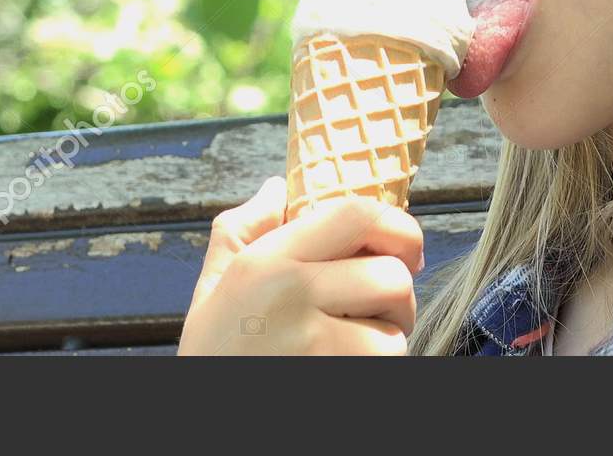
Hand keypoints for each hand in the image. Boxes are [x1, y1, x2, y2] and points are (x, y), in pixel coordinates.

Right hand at [177, 176, 424, 354]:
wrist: (206, 424)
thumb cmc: (215, 357)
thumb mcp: (211, 290)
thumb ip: (241, 231)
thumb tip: (277, 188)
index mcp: (264, 259)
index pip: (356, 214)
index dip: (398, 227)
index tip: (406, 251)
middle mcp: (290, 291)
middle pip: (393, 275)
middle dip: (396, 299)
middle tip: (377, 313)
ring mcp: (314, 339)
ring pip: (397, 327)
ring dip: (386, 340)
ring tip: (350, 349)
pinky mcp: (335, 375)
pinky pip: (387, 362)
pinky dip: (377, 368)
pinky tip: (341, 370)